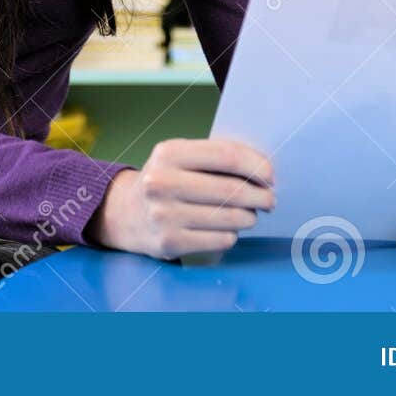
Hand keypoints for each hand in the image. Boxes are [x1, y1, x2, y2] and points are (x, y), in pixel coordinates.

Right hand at [85, 138, 274, 259]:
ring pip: (229, 218)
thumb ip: (215, 158)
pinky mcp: (169, 243)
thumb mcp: (179, 158)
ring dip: (248, 217)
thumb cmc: (165, 180)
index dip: (256, 166)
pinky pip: (220, 240)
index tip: (271, 175)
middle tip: (269, 200)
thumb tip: (264, 171)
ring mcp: (163, 215)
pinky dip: (231, 235)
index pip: (227, 156)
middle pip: (230, 190)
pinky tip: (227, 229)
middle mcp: (162, 182)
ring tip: (250, 215)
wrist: (123, 213)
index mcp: (169, 153)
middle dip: (259, 196)